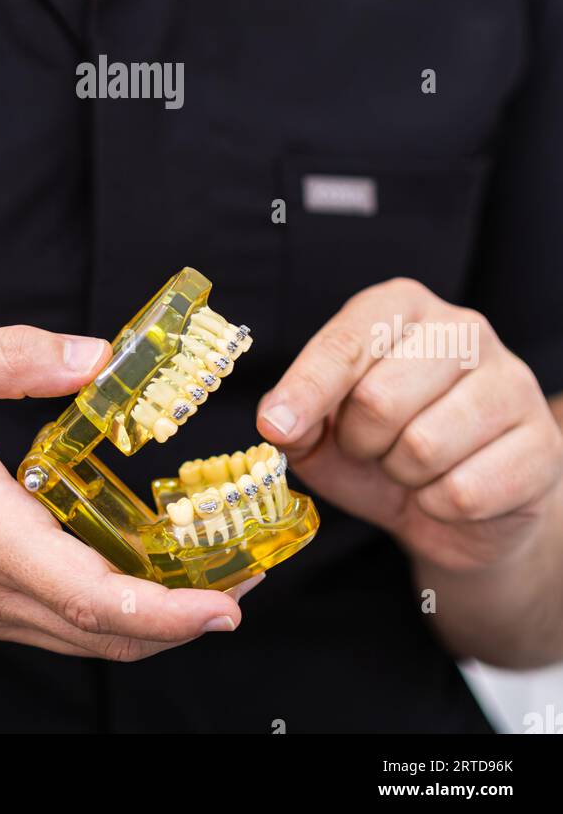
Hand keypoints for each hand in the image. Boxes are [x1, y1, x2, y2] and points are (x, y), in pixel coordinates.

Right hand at [0, 326, 256, 657]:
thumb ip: (16, 355)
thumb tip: (98, 359)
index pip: (89, 595)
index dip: (166, 610)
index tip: (224, 604)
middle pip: (104, 633)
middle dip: (185, 619)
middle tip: (246, 582)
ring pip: (88, 640)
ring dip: (158, 625)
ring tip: (216, 583)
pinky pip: (64, 628)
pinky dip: (118, 619)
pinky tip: (149, 582)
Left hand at [256, 279, 562, 572]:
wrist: (456, 508)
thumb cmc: (383, 449)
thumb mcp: (324, 430)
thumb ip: (294, 415)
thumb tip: (277, 422)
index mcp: (403, 306)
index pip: (347, 342)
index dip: (306, 390)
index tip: (276, 426)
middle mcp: (464, 329)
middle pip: (380, 398)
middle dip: (361, 442)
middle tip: (372, 448)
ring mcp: (512, 382)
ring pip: (425, 446)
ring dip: (402, 475)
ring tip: (412, 465)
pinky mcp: (542, 443)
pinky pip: (466, 491)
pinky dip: (441, 506)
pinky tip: (449, 489)